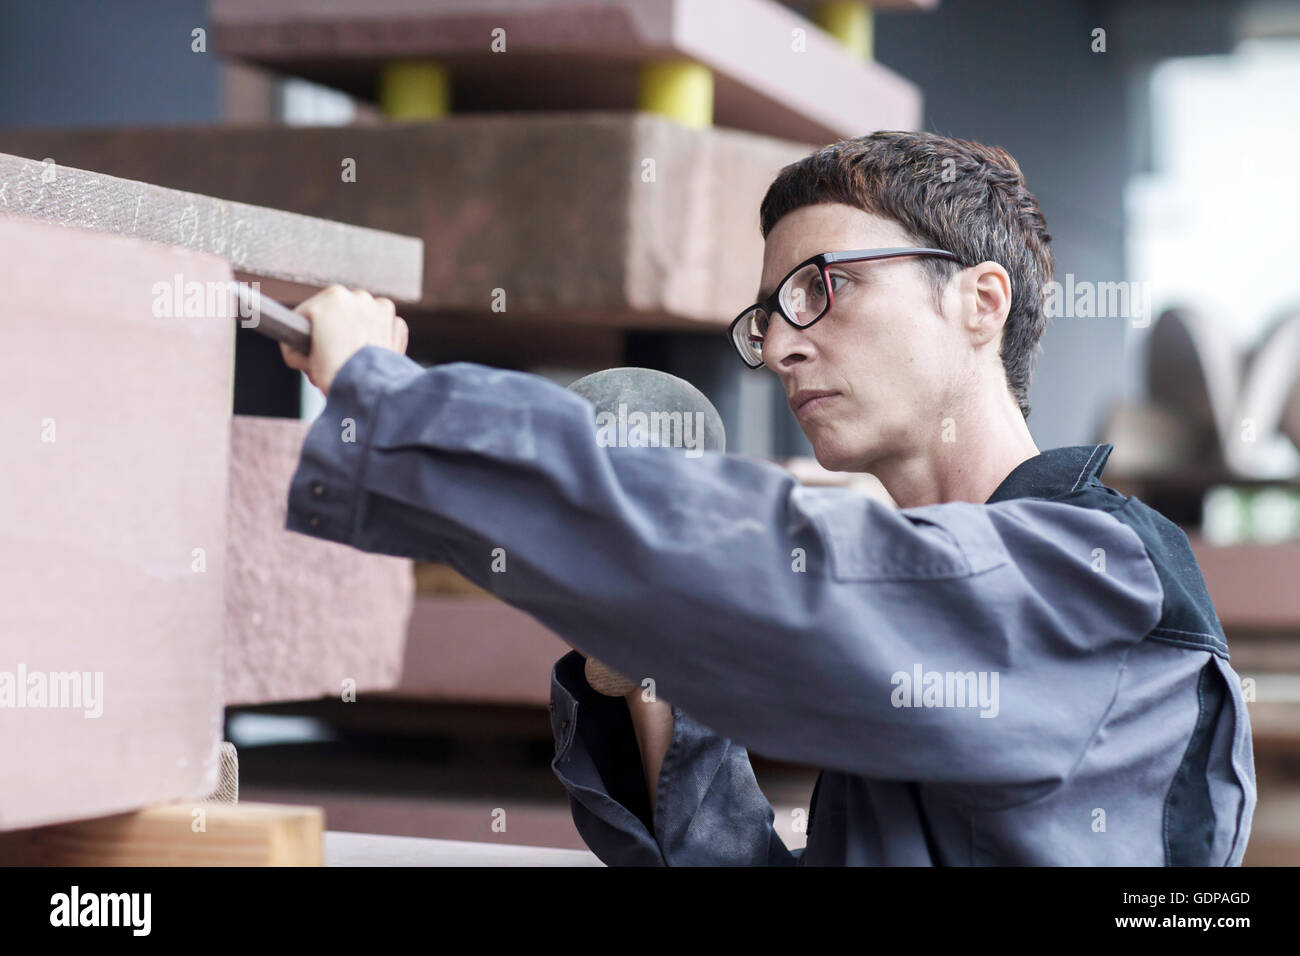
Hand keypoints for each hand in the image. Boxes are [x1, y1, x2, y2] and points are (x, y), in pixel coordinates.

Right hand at [279, 285, 408, 395]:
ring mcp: (381, 309)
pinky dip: (376, 340)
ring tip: (351, 357)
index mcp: (332, 297)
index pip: (308, 314)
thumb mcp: (300, 360)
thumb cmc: (334, 374)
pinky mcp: (397, 325)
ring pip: (361, 319)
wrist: (370, 391)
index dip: (304, 335)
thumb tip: (299, 347)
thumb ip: (294, 345)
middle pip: (336, 314)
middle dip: (333, 331)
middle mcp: (358, 296)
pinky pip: (382, 328)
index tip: (309, 350)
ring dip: (356, 332)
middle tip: (331, 356)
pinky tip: (369, 357)